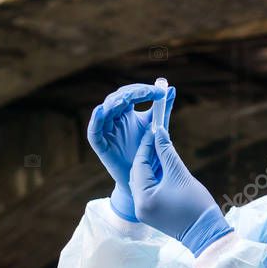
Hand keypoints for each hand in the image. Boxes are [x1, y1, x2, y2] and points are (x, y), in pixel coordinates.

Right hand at [87, 83, 173, 220]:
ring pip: (105, 111)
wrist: (144, 178)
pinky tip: (102, 110)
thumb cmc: (149, 152)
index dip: (144, 90)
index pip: (131, 94)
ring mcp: (106, 131)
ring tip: (128, 98)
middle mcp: (114, 119)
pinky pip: (94, 132)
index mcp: (126, 112)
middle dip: (132, 93)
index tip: (160, 92)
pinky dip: (96, 120)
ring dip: (116, 102)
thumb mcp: (158, 128)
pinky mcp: (100, 145)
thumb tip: (172, 89)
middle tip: (148, 93)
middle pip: (117, 98)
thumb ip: (163, 109)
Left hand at [130, 127, 232, 255]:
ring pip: (141, 182)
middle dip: (146, 155)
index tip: (153, 130)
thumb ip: (167, 152)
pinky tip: (161, 167)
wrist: (206, 233)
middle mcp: (138, 207)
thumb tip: (159, 133)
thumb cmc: (196, 205)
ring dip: (149, 166)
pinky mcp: (150, 214)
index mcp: (143, 198)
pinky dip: (152, 178)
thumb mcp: (180, 175)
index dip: (146, 146)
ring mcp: (143, 212)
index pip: (139, 165)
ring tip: (159, 150)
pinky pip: (146, 191)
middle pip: (137, 173)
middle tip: (155, 138)